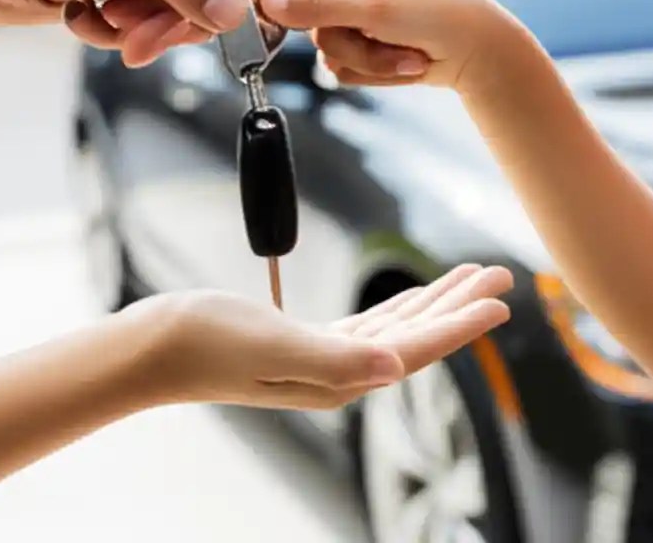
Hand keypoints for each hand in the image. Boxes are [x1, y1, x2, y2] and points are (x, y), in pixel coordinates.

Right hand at [132, 264, 511, 409]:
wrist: (152, 349)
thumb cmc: (204, 342)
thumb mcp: (272, 345)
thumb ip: (333, 360)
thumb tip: (393, 369)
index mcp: (337, 377)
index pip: (413, 348)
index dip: (460, 324)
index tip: (499, 301)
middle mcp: (337, 374)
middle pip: (415, 336)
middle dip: (459, 305)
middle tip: (500, 276)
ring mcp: (321, 361)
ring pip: (395, 326)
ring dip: (434, 301)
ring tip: (470, 278)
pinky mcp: (303, 345)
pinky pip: (367, 324)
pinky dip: (396, 307)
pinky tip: (412, 298)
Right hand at [258, 0, 525, 93]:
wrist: (479, 53)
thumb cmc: (438, 13)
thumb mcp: (374, 6)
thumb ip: (317, 5)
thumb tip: (266, 0)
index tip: (277, 19)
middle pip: (305, 21)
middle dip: (347, 39)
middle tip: (381, 36)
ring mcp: (355, 20)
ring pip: (326, 52)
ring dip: (368, 61)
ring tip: (406, 52)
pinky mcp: (365, 50)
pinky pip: (343, 71)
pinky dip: (375, 73)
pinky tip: (406, 63)